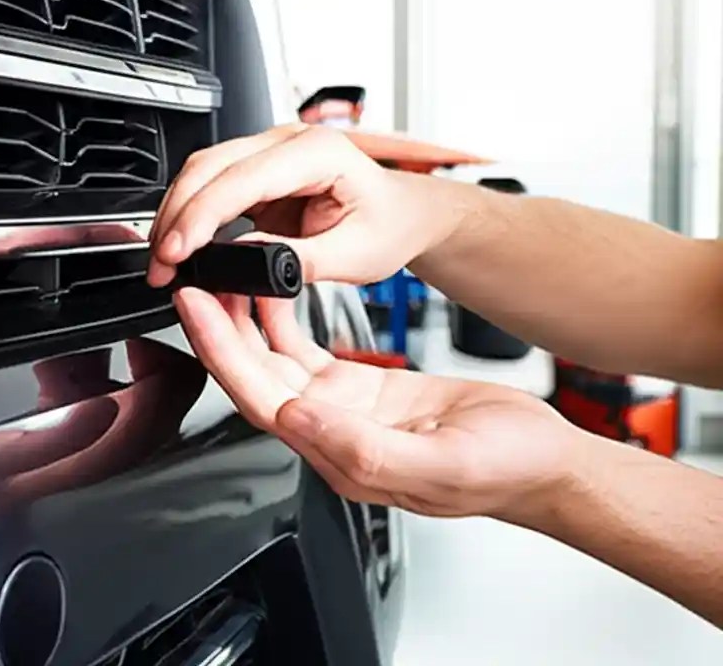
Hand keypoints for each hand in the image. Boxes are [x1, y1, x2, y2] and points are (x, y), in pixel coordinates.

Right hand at [147, 125, 464, 286]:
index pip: (243, 178)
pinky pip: (210, 187)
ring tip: (164, 262)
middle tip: (160, 265)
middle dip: (176, 215)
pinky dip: (189, 216)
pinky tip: (180, 245)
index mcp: (318, 153)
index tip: (179, 250)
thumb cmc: (390, 225)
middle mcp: (287, 143)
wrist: (404, 215)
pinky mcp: (255, 175)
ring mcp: (268, 155)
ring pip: (202, 172)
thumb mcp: (358, 255)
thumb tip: (249, 260)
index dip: (202, 215)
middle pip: (210, 166)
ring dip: (176, 215)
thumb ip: (304, 258)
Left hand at [173, 287, 585, 522]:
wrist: (546, 463)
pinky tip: (269, 289)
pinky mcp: (359, 388)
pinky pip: (304, 350)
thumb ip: (364, 449)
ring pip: (272, 359)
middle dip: (217, 325)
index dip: (220, 351)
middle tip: (196, 275)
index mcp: (338, 454)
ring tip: (224, 272)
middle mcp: (328, 431)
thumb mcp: (441, 463)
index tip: (196, 305)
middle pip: (253, 373)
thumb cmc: (505, 470)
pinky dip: (280, 318)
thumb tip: (298, 417)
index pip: (258, 397)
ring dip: (242, 318)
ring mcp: (341, 409)